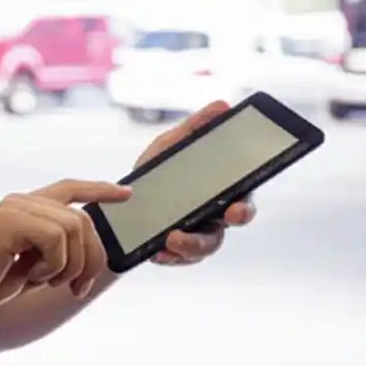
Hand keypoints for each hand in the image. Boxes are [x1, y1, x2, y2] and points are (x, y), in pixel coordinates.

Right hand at [0, 179, 131, 316]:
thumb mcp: (31, 266)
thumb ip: (56, 254)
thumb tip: (92, 256)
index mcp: (25, 208)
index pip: (70, 188)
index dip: (99, 190)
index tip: (126, 194)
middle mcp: (22, 201)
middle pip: (84, 220)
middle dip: (90, 259)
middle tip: (76, 288)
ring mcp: (16, 208)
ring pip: (76, 228)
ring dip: (71, 265)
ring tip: (47, 281)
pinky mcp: (10, 221)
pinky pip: (57, 239)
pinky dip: (53, 265)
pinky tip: (30, 275)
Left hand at [134, 101, 258, 265]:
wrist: (121, 200)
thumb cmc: (157, 171)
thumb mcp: (170, 146)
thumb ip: (194, 128)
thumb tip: (221, 105)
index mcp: (220, 191)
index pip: (243, 199)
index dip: (245, 208)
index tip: (236, 208)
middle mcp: (214, 216)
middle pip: (229, 228)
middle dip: (225, 228)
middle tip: (213, 225)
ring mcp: (196, 235)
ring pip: (204, 247)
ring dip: (191, 246)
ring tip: (170, 240)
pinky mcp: (174, 252)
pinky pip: (177, 259)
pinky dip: (167, 257)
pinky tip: (155, 252)